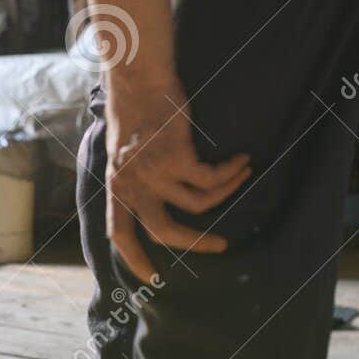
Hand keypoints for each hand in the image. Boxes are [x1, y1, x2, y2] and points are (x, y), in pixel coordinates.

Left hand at [106, 74, 250, 282]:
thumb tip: (152, 195)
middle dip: (195, 244)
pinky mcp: (176, 158)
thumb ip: (133, 176)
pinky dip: (231, 173)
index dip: (134, 259)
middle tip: (220, 245)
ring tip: (242, 176)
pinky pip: (212, 179)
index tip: (149, 278)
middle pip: (164, 231)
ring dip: (227, 193)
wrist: (140, 80)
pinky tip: (242, 162)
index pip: (120, 233)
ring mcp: (154, 173)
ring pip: (199, 205)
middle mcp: (133, 185)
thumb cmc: (135, 110)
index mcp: (116, 186)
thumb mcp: (123, 150)